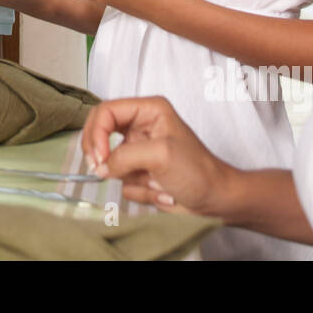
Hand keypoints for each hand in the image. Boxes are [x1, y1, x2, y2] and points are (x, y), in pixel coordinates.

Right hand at [81, 96, 227, 213]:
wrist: (216, 201)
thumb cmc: (199, 171)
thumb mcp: (161, 155)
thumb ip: (124, 156)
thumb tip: (100, 167)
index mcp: (149, 110)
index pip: (106, 111)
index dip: (97, 133)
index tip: (99, 157)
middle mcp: (141, 126)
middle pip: (100, 133)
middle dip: (103, 155)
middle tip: (102, 169)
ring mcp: (139, 151)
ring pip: (110, 162)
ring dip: (131, 178)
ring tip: (157, 182)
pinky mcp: (139, 172)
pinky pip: (122, 181)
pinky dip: (140, 191)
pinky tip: (162, 191)